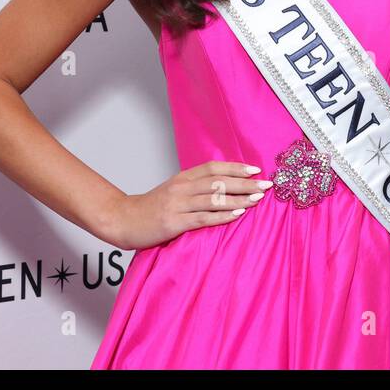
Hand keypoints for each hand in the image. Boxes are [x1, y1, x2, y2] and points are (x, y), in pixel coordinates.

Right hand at [106, 161, 272, 250]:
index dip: (235, 168)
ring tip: (257, 200)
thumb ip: (194, 188)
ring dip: (239, 199)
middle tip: (266, 185)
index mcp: (182, 178)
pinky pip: (203, 218)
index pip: (213, 168)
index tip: (256, 170)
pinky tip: (237, 215)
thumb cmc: (151, 208)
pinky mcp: (174, 222)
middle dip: (245, 183)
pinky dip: (222, 216)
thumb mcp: (173, 191)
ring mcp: (178, 205)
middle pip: (218, 181)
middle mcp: (182, 188)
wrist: (123, 220)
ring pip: (214, 198)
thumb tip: (223, 186)